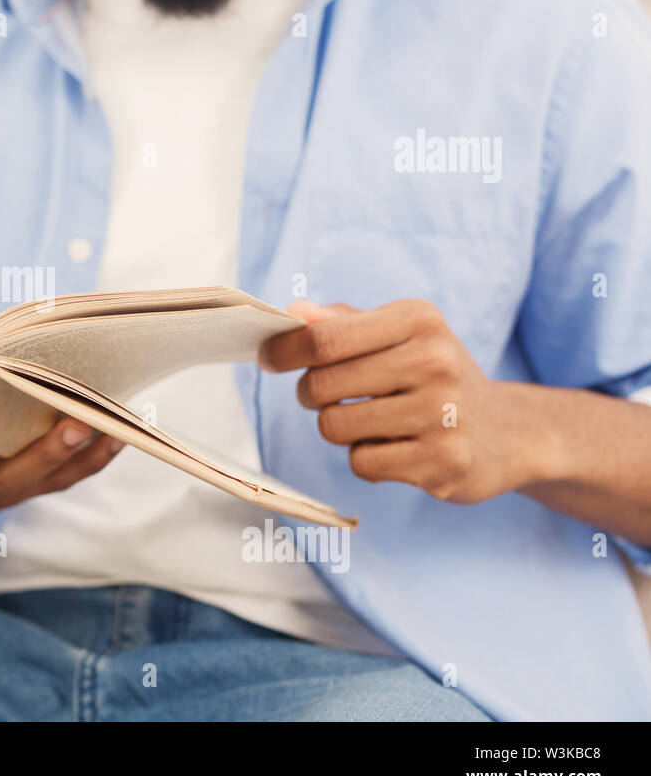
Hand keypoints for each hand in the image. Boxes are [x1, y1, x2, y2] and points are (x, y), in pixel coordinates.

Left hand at [258, 299, 550, 503]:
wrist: (508, 432)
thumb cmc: (433, 376)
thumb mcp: (399, 335)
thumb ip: (342, 323)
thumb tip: (294, 312)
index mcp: (419, 320)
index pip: (323, 338)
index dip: (284, 351)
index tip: (268, 358)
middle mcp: (436, 361)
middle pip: (321, 386)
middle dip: (312, 395)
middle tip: (331, 396)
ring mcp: (443, 414)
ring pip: (335, 427)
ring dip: (341, 429)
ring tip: (374, 422)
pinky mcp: (444, 462)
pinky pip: (361, 463)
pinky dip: (367, 459)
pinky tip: (398, 448)